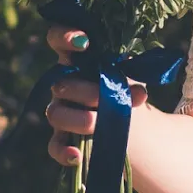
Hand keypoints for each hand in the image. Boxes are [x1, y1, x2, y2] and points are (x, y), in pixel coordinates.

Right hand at [44, 26, 147, 166]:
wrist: (132, 120)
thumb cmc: (126, 87)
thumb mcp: (131, 74)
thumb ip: (131, 72)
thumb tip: (138, 89)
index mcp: (76, 61)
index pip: (58, 39)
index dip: (63, 36)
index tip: (84, 41)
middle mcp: (63, 84)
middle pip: (61, 83)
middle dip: (85, 89)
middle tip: (107, 95)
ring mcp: (61, 111)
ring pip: (55, 113)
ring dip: (77, 118)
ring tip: (95, 123)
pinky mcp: (63, 139)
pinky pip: (55, 146)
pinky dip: (64, 152)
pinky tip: (77, 157)